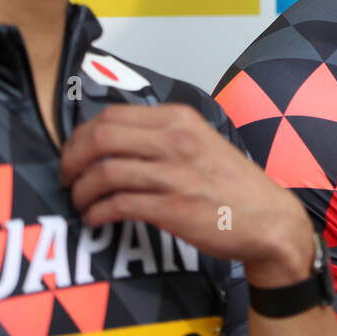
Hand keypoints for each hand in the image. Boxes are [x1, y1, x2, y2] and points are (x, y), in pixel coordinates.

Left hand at [60, 103, 315, 288]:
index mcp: (180, 120)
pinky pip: (118, 206)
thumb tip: (114, 141)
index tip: (74, 154)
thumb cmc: (234, 185)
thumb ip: (164, 136)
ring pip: (104, 173)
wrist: (269, 220)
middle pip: (100, 139)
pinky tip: (96, 219)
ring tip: (80, 203)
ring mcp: (175, 175)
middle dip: (71, 160)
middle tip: (67, 178)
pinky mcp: (173, 208)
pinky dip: (97, 214)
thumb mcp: (203, 142)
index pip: (111, 115)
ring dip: (81, 192)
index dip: (81, 136)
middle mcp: (176, 141)